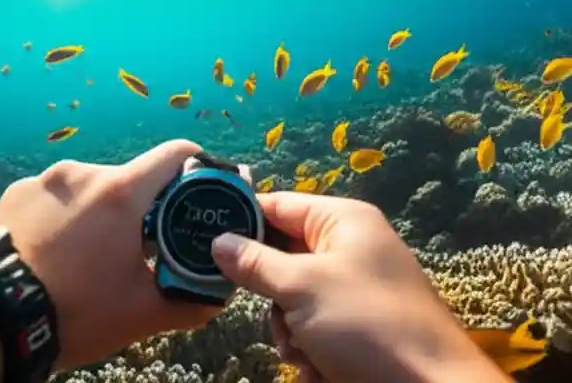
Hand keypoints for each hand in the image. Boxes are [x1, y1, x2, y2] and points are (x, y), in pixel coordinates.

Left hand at [0, 139, 215, 371]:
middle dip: (142, 209)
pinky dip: (63, 218)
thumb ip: (191, 300)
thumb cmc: (75, 313)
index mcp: (120, 193)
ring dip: (99, 214)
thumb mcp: (142, 313)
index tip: (201, 190)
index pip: (175, 153)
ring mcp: (43, 181)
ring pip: (90, 189)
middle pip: (130, 179)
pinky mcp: (15, 194)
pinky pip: (54, 198)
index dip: (197, 167)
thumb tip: (218, 294)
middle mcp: (82, 174)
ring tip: (90, 257)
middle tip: (140, 249)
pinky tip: (55, 253)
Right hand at [212, 193, 506, 382]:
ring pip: (292, 304)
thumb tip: (218, 240)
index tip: (204, 243)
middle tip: (285, 318)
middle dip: (274, 299)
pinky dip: (312, 353)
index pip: (278, 206)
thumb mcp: (302, 288)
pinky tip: (324, 369)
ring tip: (309, 351)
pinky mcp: (357, 329)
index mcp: (343, 221)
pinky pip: (314, 332)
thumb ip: (255, 263)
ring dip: (291, 333)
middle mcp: (349, 249)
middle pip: (281, 260)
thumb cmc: (367, 324)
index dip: (242, 223)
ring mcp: (354, 292)